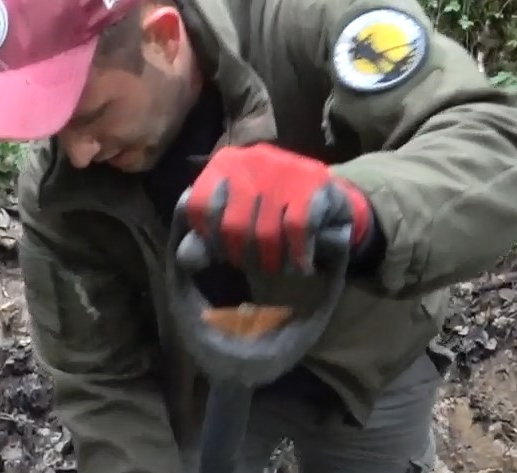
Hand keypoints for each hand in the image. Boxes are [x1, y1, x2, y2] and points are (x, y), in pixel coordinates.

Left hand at [181, 143, 372, 274]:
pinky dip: (298, 254)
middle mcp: (251, 159)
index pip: (198, 205)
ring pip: (266, 232)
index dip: (207, 238)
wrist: (330, 199)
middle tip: (253, 265)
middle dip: (242, 256)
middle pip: (233, 226)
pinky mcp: (313, 182)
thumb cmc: (274, 212)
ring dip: (272, 261)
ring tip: (277, 268)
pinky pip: (297, 229)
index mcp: (225, 163)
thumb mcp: (237, 218)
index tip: (221, 253)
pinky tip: (301, 264)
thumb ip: (209, 235)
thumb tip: (186, 258)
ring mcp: (284, 168)